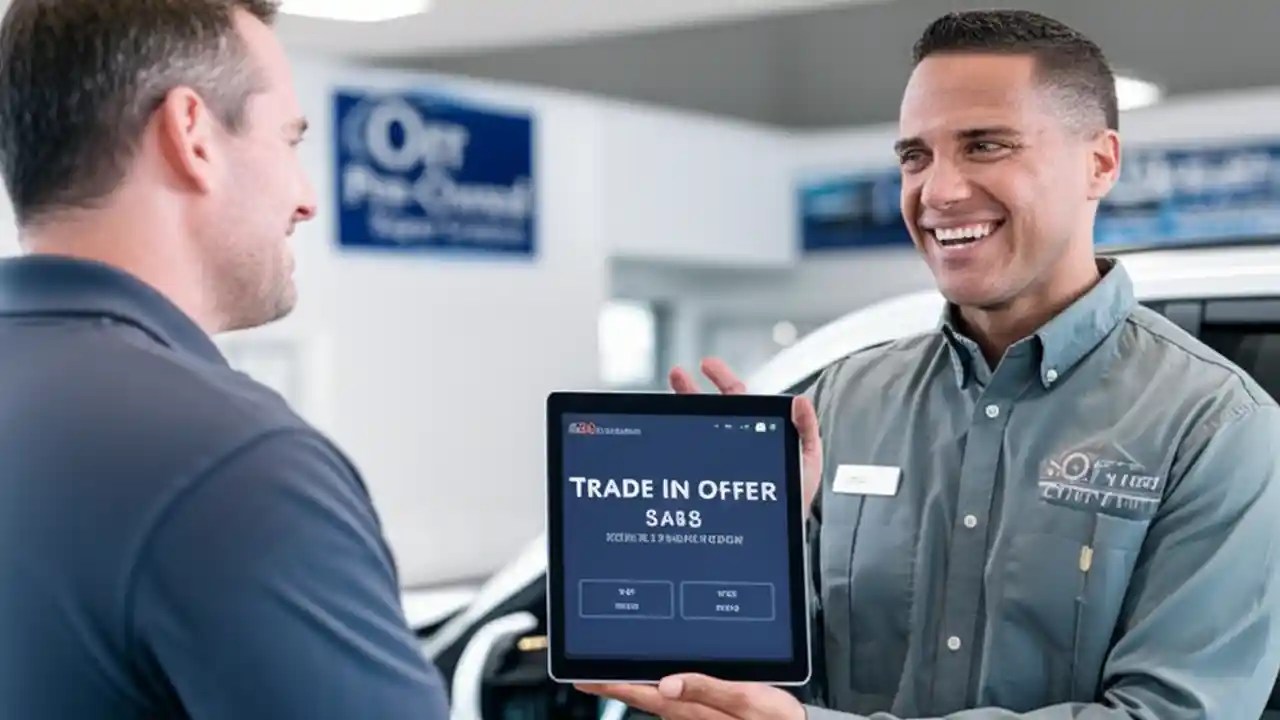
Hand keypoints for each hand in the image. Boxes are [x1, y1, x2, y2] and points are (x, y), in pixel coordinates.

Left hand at [577, 674, 804, 719]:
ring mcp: (695, 718)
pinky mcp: (706, 718)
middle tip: (587, 676)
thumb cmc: (774, 719)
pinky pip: (675, 704)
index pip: (641, 693)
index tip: (584, 678)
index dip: (611, 685)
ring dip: (636, 687)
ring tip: (612, 677)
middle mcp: (687, 715)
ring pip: (658, 700)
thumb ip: (707, 688)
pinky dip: (659, 692)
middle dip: (616, 686)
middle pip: (643, 697)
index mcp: (691, 707)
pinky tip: (655, 684)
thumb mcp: (746, 699)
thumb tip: (667, 683)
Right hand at [670, 358, 822, 517]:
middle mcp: (733, 444)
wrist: (775, 537)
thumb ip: (807, 430)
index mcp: (755, 432)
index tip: (707, 365)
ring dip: (681, 410)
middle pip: (710, 410)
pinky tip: (667, 437)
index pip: (737, 399)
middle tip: (678, 374)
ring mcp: (717, 461)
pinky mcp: (706, 480)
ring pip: (696, 430)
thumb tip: (799, 401)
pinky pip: (688, 459)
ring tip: (668, 395)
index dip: (722, 379)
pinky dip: (676, 446)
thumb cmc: (794, 503)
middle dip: (692, 390)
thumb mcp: (806, 462)